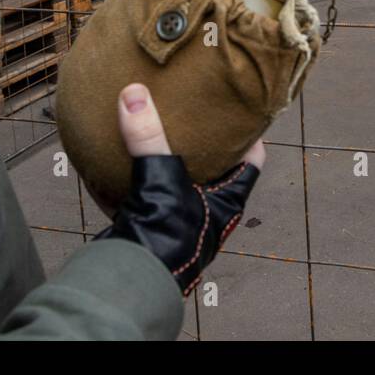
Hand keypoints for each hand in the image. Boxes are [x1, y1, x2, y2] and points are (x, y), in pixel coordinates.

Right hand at [101, 84, 264, 296]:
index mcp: (226, 202)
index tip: (245, 113)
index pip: (252, 163)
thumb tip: (135, 94)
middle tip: (200, 114)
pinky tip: (121, 158)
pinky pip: (148, 196)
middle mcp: (208, 213)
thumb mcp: (161, 177)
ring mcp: (180, 222)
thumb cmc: (166, 237)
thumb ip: (148, 135)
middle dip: (209, 146)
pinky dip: (137, 178)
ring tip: (162, 128)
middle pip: (217, 171)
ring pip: (180, 184)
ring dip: (171, 162)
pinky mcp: (152, 228)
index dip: (252, 137)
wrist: (133, 280)